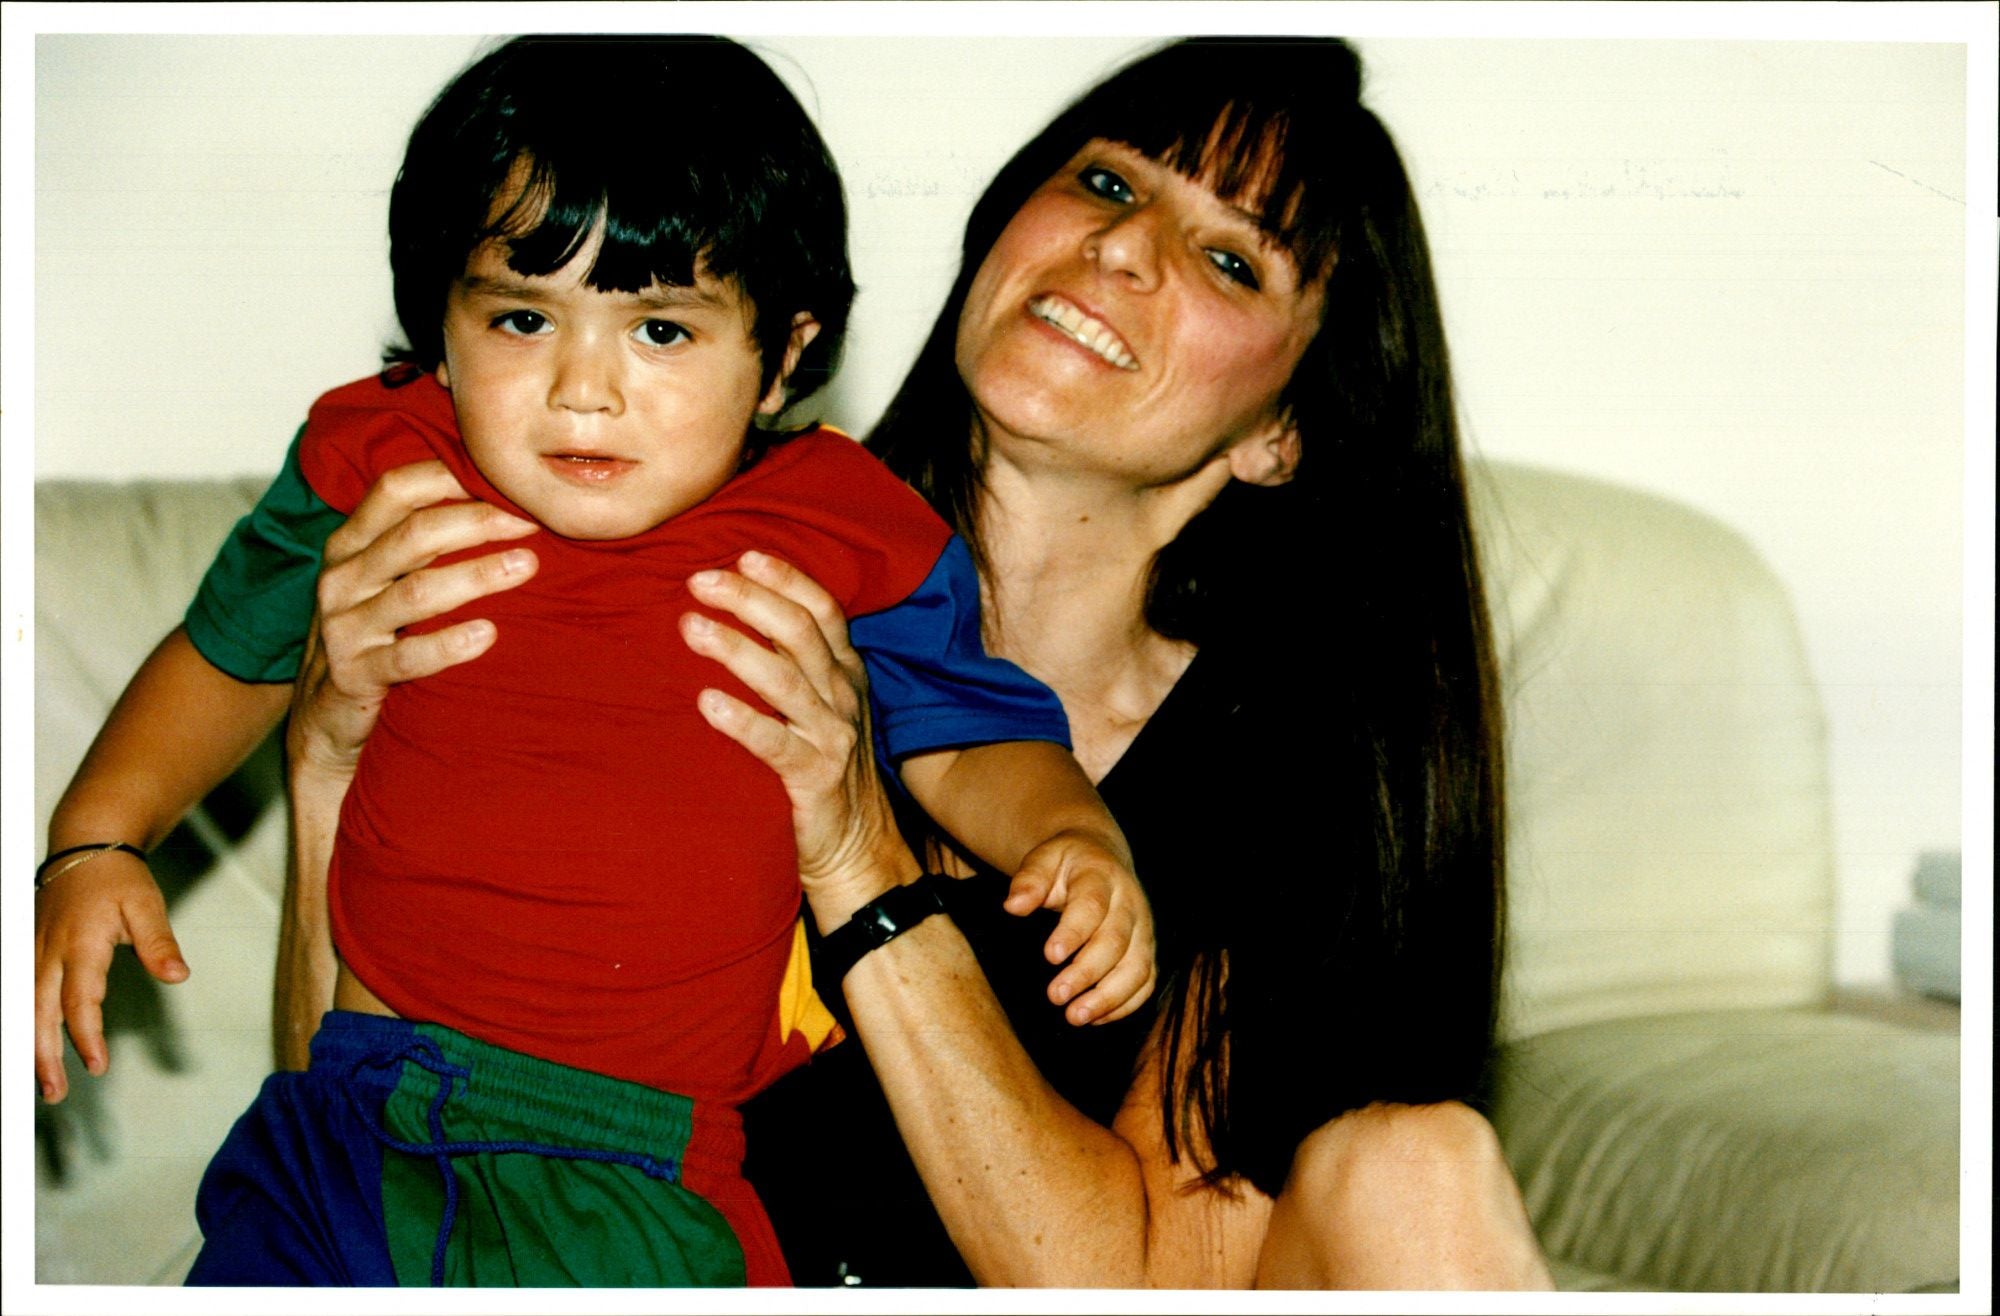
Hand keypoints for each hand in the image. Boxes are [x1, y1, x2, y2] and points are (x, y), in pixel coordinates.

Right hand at [33, 849, 184, 1102]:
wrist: (84, 847)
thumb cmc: (117, 877)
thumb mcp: (147, 904)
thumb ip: (159, 941)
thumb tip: (177, 976)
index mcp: (80, 943)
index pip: (79, 1000)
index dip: (86, 1036)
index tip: (97, 1065)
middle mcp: (48, 951)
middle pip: (40, 1012)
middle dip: (45, 1056)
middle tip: (56, 1092)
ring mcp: (32, 951)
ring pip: (24, 1007)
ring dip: (30, 1045)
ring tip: (43, 1082)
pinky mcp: (27, 952)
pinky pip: (20, 994)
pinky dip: (24, 1023)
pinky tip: (31, 1047)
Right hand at [289, 460, 539, 778]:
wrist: (323, 721)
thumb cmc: (374, 638)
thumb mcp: (385, 582)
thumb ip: (423, 543)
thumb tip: (501, 499)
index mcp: (351, 545)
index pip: (396, 490)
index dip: (450, 478)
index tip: (508, 479)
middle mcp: (343, 578)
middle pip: (414, 535)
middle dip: (478, 522)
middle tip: (532, 521)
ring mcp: (344, 627)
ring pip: (416, 592)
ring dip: (476, 576)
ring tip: (526, 567)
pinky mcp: (354, 676)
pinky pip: (407, 657)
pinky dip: (449, 645)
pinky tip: (489, 635)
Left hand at [682, 551, 922, 923]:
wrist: (855, 848)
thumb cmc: (820, 770)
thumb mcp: (817, 708)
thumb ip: (791, 665)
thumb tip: (731, 617)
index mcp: (845, 673)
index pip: (822, 610)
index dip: (785, 579)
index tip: (742, 555)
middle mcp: (843, 697)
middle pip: (799, 632)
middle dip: (749, 600)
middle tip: (699, 582)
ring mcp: (833, 737)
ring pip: (785, 678)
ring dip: (736, 648)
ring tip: (691, 628)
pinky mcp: (815, 778)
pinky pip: (775, 743)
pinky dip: (742, 720)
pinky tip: (707, 703)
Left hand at [1005, 831, 1156, 1025]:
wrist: (1101, 857)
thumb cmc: (1065, 863)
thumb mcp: (1044, 859)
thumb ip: (1029, 880)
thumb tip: (1013, 906)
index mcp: (1102, 876)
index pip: (1092, 906)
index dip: (1073, 932)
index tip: (1050, 956)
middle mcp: (1130, 904)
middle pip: (1115, 942)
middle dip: (1087, 973)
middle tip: (1056, 996)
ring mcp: (1143, 930)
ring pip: (1137, 968)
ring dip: (1108, 997)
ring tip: (1075, 1017)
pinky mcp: (1147, 951)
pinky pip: (1145, 982)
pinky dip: (1124, 1005)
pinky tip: (1095, 1018)